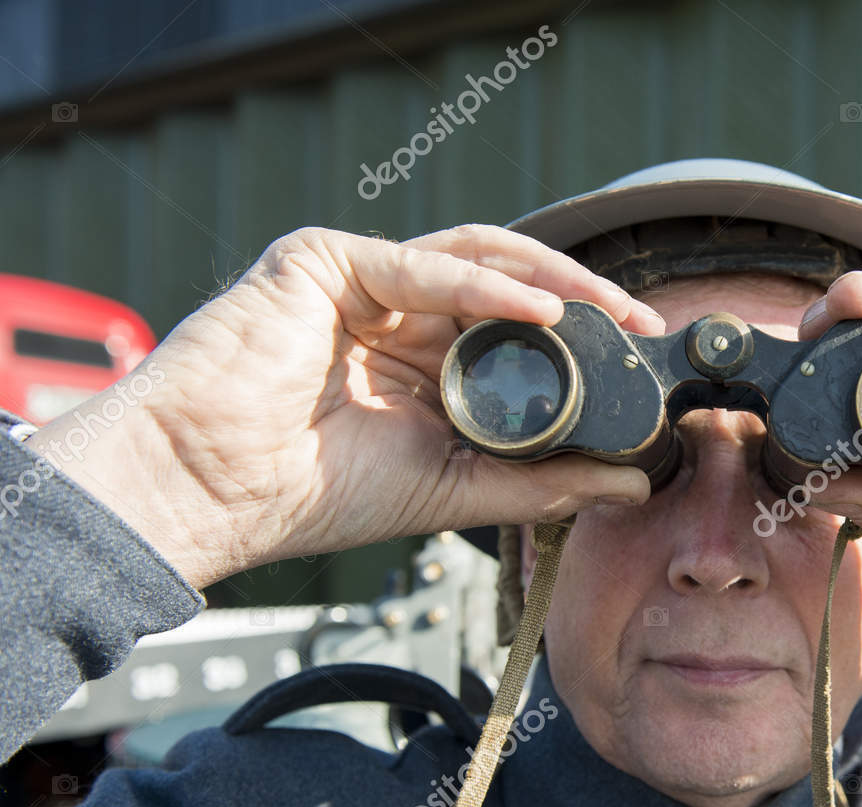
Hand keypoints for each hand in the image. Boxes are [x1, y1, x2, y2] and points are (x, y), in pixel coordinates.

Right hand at [28, 225, 667, 589]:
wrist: (217, 493)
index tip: (644, 369)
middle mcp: (403, 315)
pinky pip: (420, 261)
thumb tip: (629, 484)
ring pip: (479, 258)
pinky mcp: (324, 261)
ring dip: (553, 280)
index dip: (587, 344)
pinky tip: (540, 310)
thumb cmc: (316, 493)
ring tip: (611, 311)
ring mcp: (364, 282)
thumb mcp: (455, 489)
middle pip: (512, 287)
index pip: (522, 334)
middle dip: (586, 302)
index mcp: (428, 364)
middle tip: (644, 326)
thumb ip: (541, 483)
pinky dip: (485, 284)